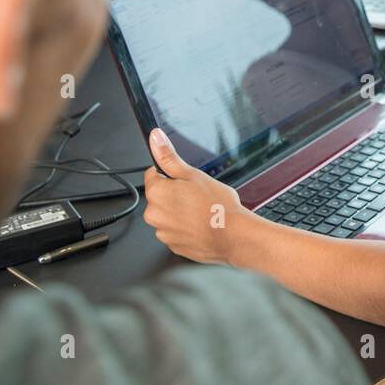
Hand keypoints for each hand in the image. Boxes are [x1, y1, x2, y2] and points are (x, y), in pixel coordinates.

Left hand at [143, 129, 248, 263]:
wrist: (232, 236)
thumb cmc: (216, 206)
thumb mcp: (193, 174)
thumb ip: (169, 157)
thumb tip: (155, 138)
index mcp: (156, 193)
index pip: (152, 175)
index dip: (170, 174)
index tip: (184, 179)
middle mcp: (154, 214)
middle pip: (160, 197)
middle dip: (174, 194)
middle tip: (196, 195)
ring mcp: (163, 232)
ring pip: (168, 215)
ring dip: (179, 212)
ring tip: (201, 211)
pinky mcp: (173, 245)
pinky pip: (175, 231)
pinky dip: (185, 228)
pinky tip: (201, 224)